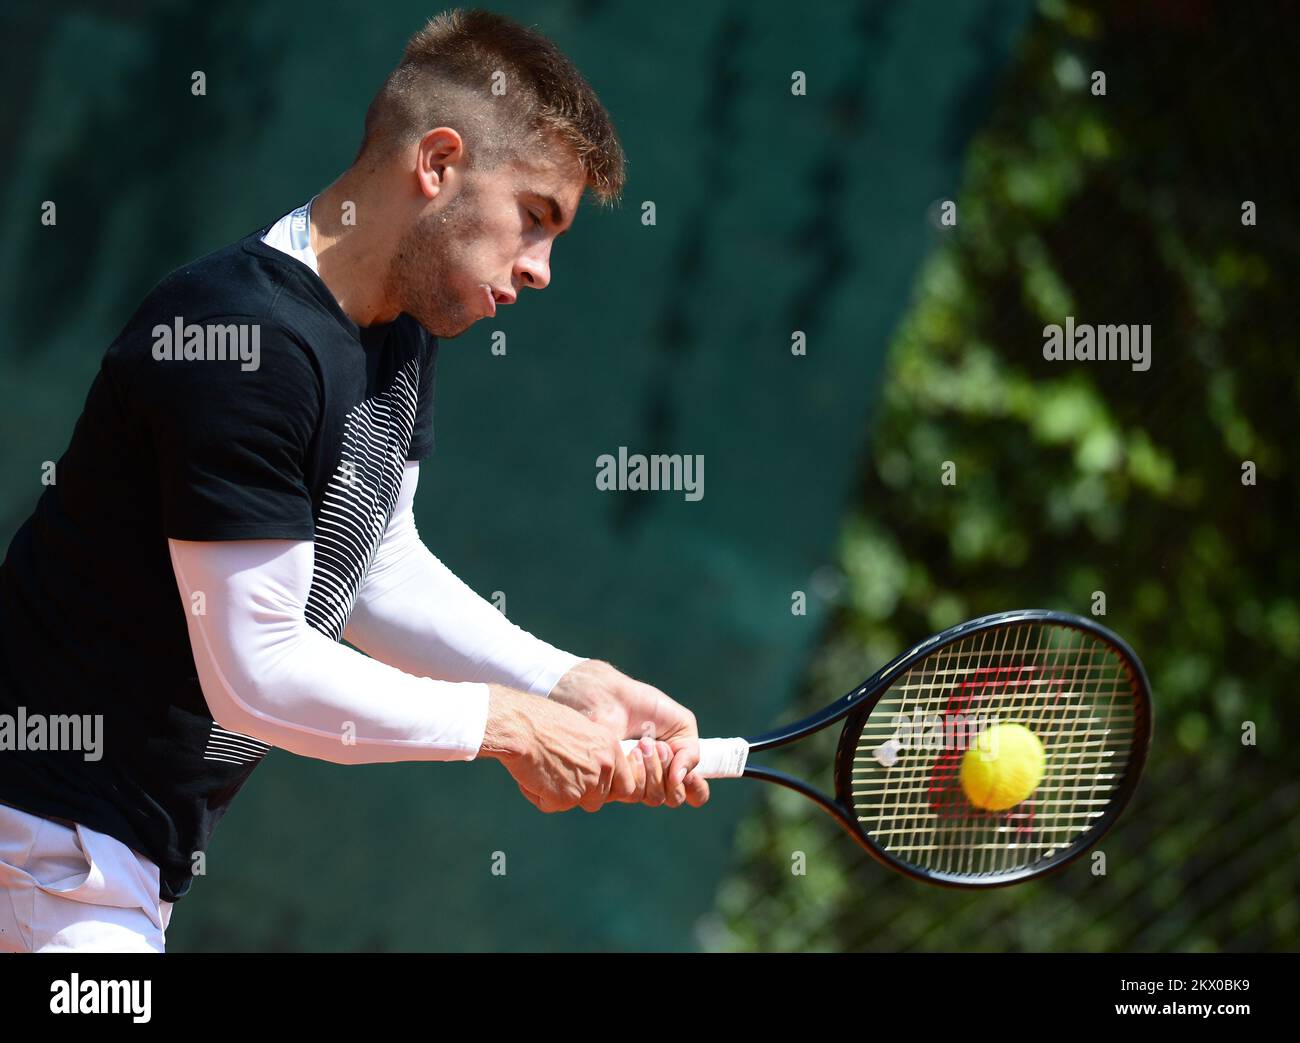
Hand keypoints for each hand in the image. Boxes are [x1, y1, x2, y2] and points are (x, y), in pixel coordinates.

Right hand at [481, 686, 638, 812]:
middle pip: (600, 799)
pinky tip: (530, 774)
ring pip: (576, 803)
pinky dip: (538, 796)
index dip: (609, 789)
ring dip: (559, 795)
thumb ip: (593, 753)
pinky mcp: (565, 798)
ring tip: (542, 771)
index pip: (627, 785)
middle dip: (581, 794)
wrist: (520, 726)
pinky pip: (551, 806)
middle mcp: (604, 766)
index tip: (593, 785)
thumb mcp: (581, 730)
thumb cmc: (542, 721)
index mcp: (611, 748)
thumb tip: (592, 771)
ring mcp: (587, 784)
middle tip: (559, 776)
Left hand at [548, 660, 710, 808]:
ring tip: (643, 743)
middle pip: (674, 798)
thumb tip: (680, 780)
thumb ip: (690, 753)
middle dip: (670, 768)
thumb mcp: (680, 724)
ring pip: (655, 797)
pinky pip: (633, 793)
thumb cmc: (643, 706)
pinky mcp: (612, 784)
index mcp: (674, 765)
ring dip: (654, 767)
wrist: (610, 698)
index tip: (690, 772)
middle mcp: (655, 779)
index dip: (696, 788)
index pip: (694, 794)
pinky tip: (629, 751)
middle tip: (660, 746)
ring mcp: (633, 783)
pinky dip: (636, 770)